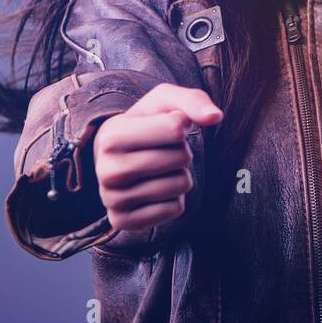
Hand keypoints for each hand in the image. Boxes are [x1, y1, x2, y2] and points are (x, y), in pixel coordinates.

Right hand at [92, 83, 222, 232]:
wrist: (117, 157)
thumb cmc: (145, 124)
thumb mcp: (165, 102)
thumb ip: (192, 101)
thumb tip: (215, 116)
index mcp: (111, 135)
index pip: (175, 128)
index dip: (181, 126)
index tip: (165, 126)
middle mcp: (107, 169)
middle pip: (180, 158)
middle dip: (181, 151)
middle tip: (162, 150)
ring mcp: (112, 199)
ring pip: (180, 185)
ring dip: (179, 174)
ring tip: (158, 168)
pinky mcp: (122, 221)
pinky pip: (174, 210)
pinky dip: (173, 198)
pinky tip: (155, 188)